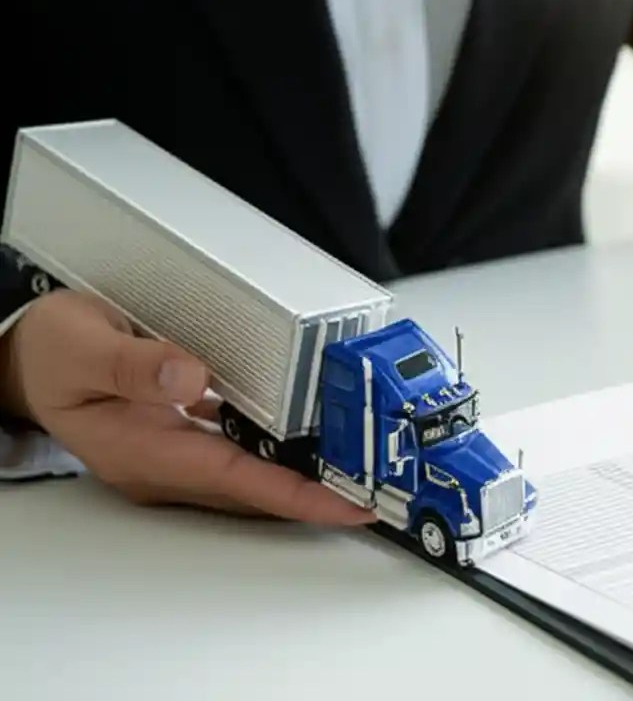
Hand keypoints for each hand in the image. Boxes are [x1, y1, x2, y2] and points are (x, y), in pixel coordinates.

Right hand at [0, 290, 373, 524]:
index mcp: (142, 452)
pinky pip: (240, 447)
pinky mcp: (182, 436)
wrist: (24, 357)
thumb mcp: (82, 348)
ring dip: (303, 469)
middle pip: (255, 486)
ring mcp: (175, 453)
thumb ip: (135, 365)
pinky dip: (279, 441)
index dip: (297, 495)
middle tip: (376, 487)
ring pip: (252, 471)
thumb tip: (190, 378)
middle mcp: (165, 463)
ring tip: (361, 463)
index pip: (237, 479)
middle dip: (316, 492)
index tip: (347, 506)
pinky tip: (312, 428)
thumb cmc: (48, 353)